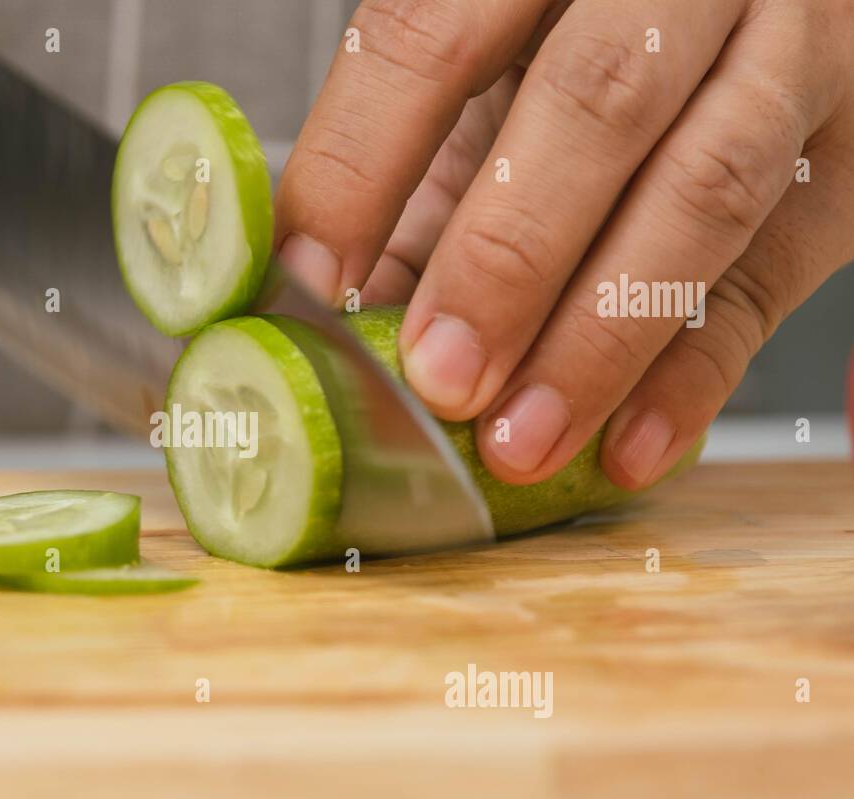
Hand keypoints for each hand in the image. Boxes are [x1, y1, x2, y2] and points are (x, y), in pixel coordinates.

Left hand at [276, 0, 853, 487]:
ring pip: (709, 186)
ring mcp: (795, 47)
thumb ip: (403, 158)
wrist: (724, 0)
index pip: (435, 34)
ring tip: (520, 439)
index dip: (362, 163)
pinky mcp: (848, 151)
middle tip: (442, 377)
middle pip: (597, 101)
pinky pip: (779, 270)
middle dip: (508, 258)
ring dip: (605, 336)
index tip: (307, 278)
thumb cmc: (571, 30)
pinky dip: (697, 371)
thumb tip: (318, 303)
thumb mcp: (482, 56)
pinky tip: (624, 446)